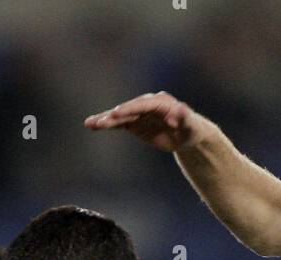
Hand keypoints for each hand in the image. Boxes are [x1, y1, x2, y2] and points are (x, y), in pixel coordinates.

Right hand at [84, 92, 213, 151]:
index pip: (142, 105)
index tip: (117, 113)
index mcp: (160, 103)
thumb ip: (185, 117)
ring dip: (105, 120)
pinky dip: (107, 124)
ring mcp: (139, 113)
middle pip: (129, 110)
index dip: (129, 109)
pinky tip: (92, 125)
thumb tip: (181, 110)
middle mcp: (147, 105)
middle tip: (102, 121)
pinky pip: (119, 123)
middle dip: (115, 115)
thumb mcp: (191, 125)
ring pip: (121, 116)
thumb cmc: (191, 129)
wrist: (187, 135)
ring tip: (90, 124)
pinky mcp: (135, 123)